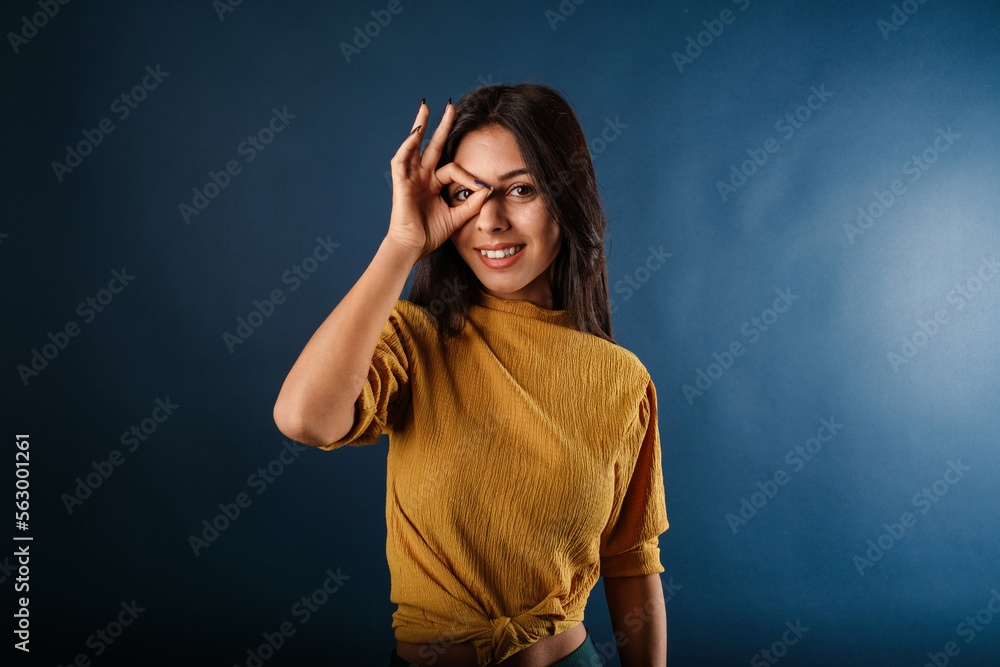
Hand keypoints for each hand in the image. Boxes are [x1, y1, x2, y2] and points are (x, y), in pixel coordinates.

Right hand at [386, 100, 491, 262]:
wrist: (412, 248)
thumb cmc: (429, 234)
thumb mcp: (456, 217)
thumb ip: (472, 204)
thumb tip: (489, 190)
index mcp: (433, 185)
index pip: (453, 169)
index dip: (469, 177)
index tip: (484, 188)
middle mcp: (421, 177)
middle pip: (432, 146)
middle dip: (441, 126)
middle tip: (449, 106)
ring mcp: (410, 178)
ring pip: (414, 146)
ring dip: (420, 126)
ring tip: (426, 108)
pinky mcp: (400, 183)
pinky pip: (402, 160)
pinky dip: (408, 146)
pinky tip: (416, 132)